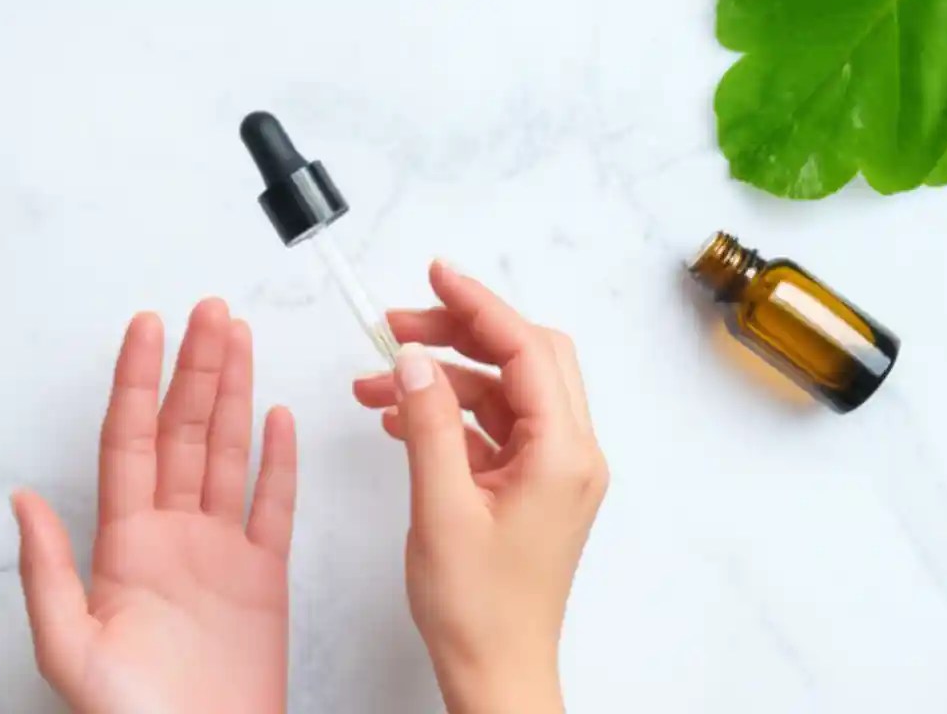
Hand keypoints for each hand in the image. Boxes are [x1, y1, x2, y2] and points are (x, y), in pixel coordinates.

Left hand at [13, 299, 297, 713]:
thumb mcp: (70, 650)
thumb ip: (47, 572)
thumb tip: (22, 500)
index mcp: (125, 544)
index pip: (131, 440)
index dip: (139, 380)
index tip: (148, 327)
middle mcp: (174, 534)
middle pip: (184, 432)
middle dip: (197, 368)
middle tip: (211, 312)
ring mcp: (223, 550)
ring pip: (228, 452)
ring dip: (234, 394)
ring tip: (239, 340)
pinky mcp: (265, 574)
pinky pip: (275, 503)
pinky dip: (279, 459)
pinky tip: (277, 418)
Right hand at [353, 262, 608, 713]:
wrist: (497, 672)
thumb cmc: (477, 608)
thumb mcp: (441, 506)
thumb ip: (428, 423)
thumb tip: (415, 358)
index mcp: (564, 454)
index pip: (528, 350)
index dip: (480, 306)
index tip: (436, 275)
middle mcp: (571, 454)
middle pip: (523, 360)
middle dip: (460, 335)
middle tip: (398, 327)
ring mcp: (554, 471)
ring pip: (503, 394)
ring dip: (443, 381)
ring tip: (375, 382)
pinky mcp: (532, 487)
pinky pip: (494, 430)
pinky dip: (450, 416)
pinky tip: (400, 418)